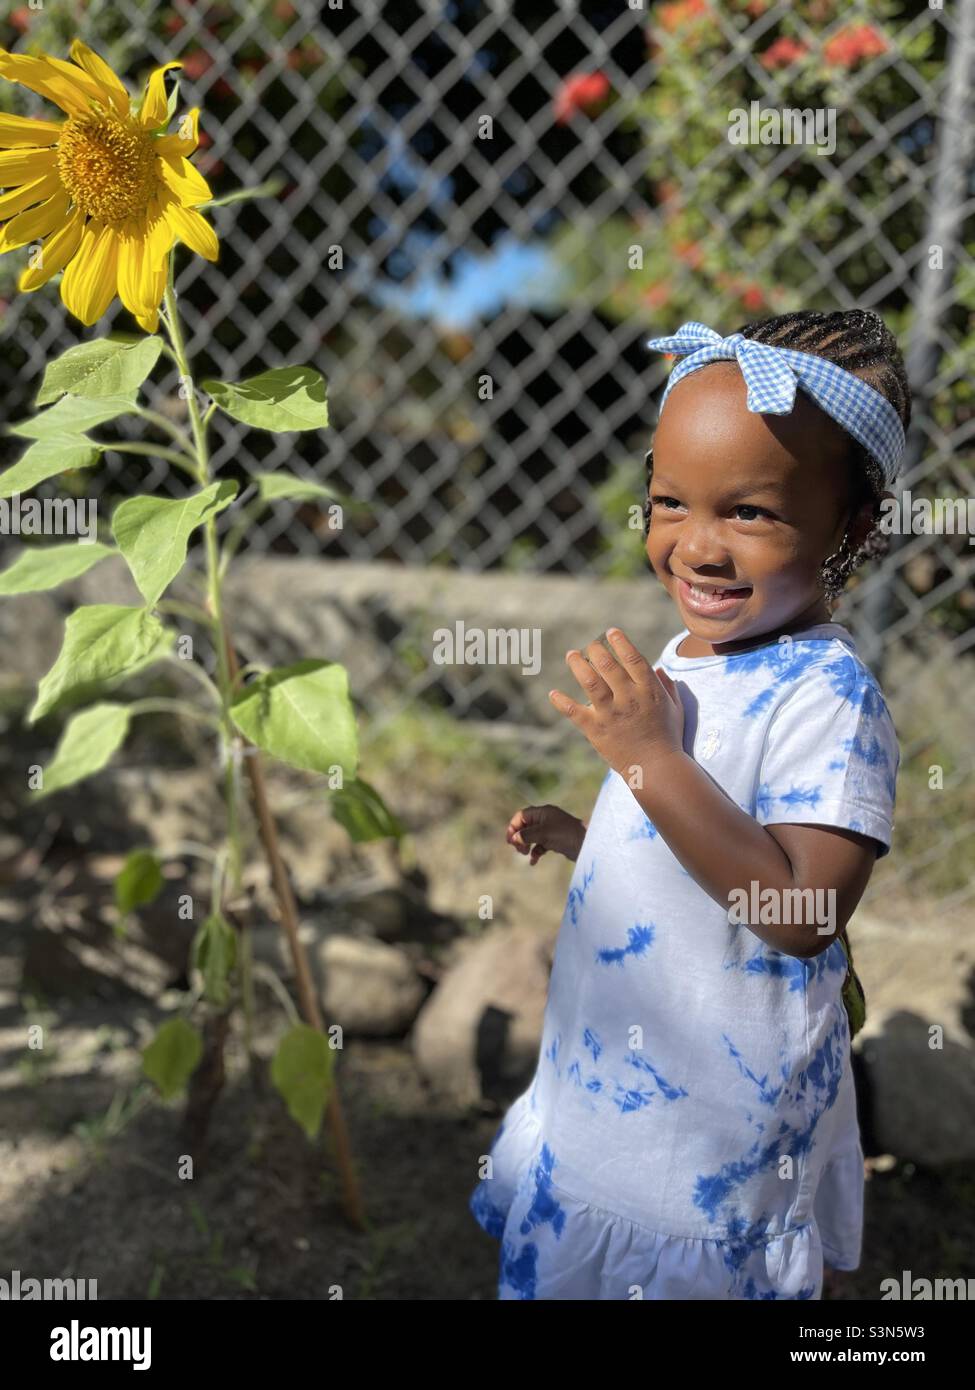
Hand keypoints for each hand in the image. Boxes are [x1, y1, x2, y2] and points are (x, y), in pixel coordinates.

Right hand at [506, 804, 586, 863]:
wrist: (587, 844)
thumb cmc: (566, 834)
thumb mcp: (543, 833)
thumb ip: (526, 835)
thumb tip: (514, 839)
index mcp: (543, 812)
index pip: (522, 816)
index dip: (514, 827)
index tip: (511, 840)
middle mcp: (546, 819)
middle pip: (525, 826)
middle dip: (519, 838)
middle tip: (519, 849)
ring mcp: (550, 830)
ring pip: (531, 836)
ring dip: (525, 845)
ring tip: (525, 854)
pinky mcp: (555, 841)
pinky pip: (540, 845)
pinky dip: (535, 852)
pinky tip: (533, 861)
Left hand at [548, 627, 684, 777]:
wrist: (656, 768)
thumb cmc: (668, 737)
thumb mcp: (676, 708)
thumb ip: (667, 686)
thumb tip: (658, 669)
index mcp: (649, 690)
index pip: (633, 658)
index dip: (620, 642)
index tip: (610, 632)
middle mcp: (629, 698)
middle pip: (608, 665)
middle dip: (596, 650)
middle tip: (589, 646)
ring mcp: (611, 714)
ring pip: (589, 682)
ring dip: (578, 665)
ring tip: (571, 655)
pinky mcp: (596, 730)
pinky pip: (574, 712)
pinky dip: (561, 701)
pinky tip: (552, 693)